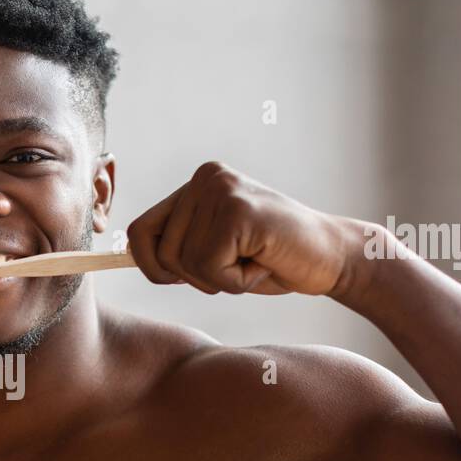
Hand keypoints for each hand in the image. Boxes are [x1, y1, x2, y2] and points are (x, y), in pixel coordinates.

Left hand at [126, 161, 359, 296]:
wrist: (332, 258)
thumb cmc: (273, 260)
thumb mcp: (214, 251)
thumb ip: (177, 247)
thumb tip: (128, 255)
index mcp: (197, 185)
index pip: (140, 232)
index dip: (152, 266)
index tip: (182, 277)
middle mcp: (205, 179)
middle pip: (160, 253)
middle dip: (194, 278)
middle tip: (237, 266)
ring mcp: (222, 190)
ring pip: (185, 263)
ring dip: (220, 280)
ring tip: (254, 261)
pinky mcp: (238, 210)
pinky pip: (210, 267)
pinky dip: (236, 281)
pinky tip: (264, 263)